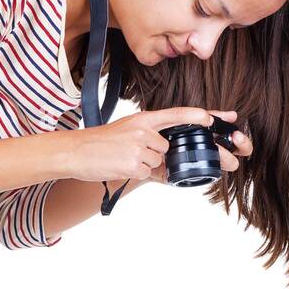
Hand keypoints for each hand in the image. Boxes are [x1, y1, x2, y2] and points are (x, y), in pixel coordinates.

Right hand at [60, 107, 240, 184]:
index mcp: (142, 119)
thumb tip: (162, 153)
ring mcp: (139, 147)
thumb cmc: (99, 143)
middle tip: (128, 152)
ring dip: (141, 165)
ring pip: (155, 162)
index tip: (212, 119)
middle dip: (152, 155)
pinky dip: (133, 174)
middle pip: (165, 148)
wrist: (75, 151)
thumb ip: (146, 136)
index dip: (196, 116)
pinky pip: (144, 173)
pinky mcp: (133, 163)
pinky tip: (119, 166)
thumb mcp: (125, 129)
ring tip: (121, 158)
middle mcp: (143, 130)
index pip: (175, 114)